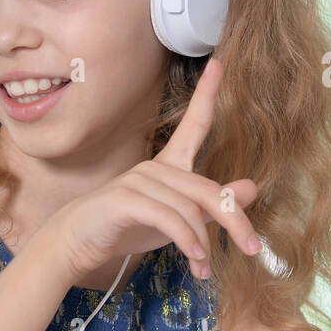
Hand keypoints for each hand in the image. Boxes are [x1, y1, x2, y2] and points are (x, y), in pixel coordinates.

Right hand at [45, 57, 262, 284]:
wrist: (77, 243)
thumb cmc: (126, 228)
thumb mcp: (177, 220)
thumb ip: (211, 205)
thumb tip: (251, 188)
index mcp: (168, 166)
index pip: (194, 124)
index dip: (207, 94)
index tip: (219, 63)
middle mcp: (155, 168)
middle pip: (208, 189)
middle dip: (235, 221)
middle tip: (253, 249)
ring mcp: (139, 181)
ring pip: (191, 210)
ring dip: (204, 244)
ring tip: (205, 267)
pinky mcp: (126, 200)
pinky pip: (170, 219)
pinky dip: (188, 242)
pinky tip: (195, 259)